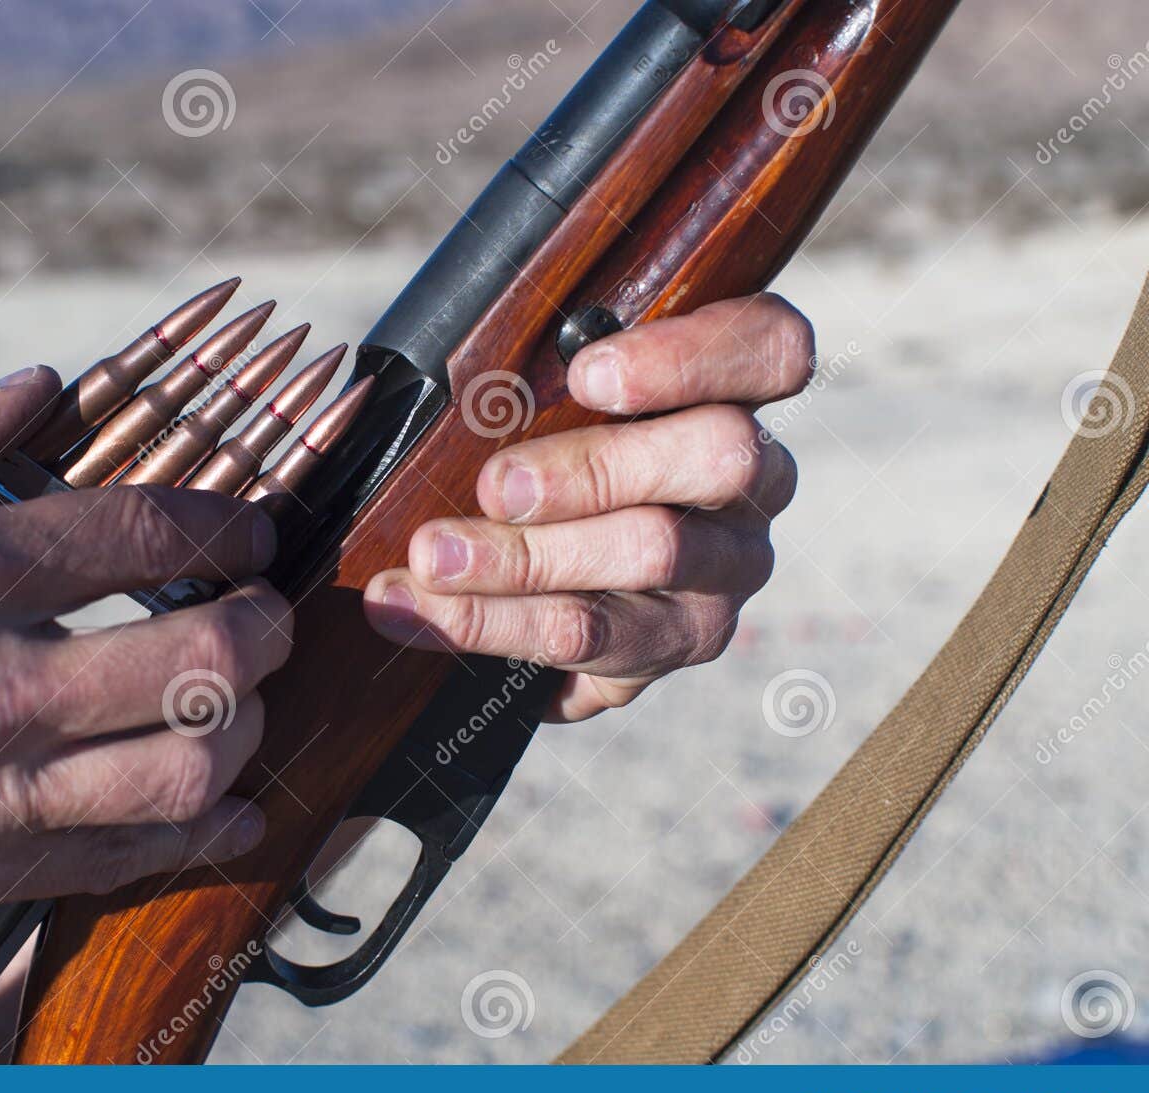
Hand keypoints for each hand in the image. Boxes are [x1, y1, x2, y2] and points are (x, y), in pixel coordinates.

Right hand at [0, 366, 289, 1042]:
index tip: (253, 530)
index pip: (138, 535)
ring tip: (247, 691)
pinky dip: (202, 828)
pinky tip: (228, 801)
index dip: (227, 525)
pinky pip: (129, 857)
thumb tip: (41, 388)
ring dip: (247, 723)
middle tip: (269, 608)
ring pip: (188, 767)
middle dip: (266, 625)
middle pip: (196, 657)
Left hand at [363, 294, 810, 721]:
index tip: (586, 373)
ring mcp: (728, 570)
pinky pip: (594, 635)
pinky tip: (420, 612)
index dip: (692, 355)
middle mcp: (752, 483)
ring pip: (655, 550)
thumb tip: (448, 390)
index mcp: (733, 394)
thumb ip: (530, 388)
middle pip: (721, 455)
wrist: (537, 594)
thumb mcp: (541, 411)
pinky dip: (493, 621)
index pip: (771, 350)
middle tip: (495, 486)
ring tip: (434, 557)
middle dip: (595, 468)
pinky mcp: (680, 643)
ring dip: (525, 556)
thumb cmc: (540, 464)